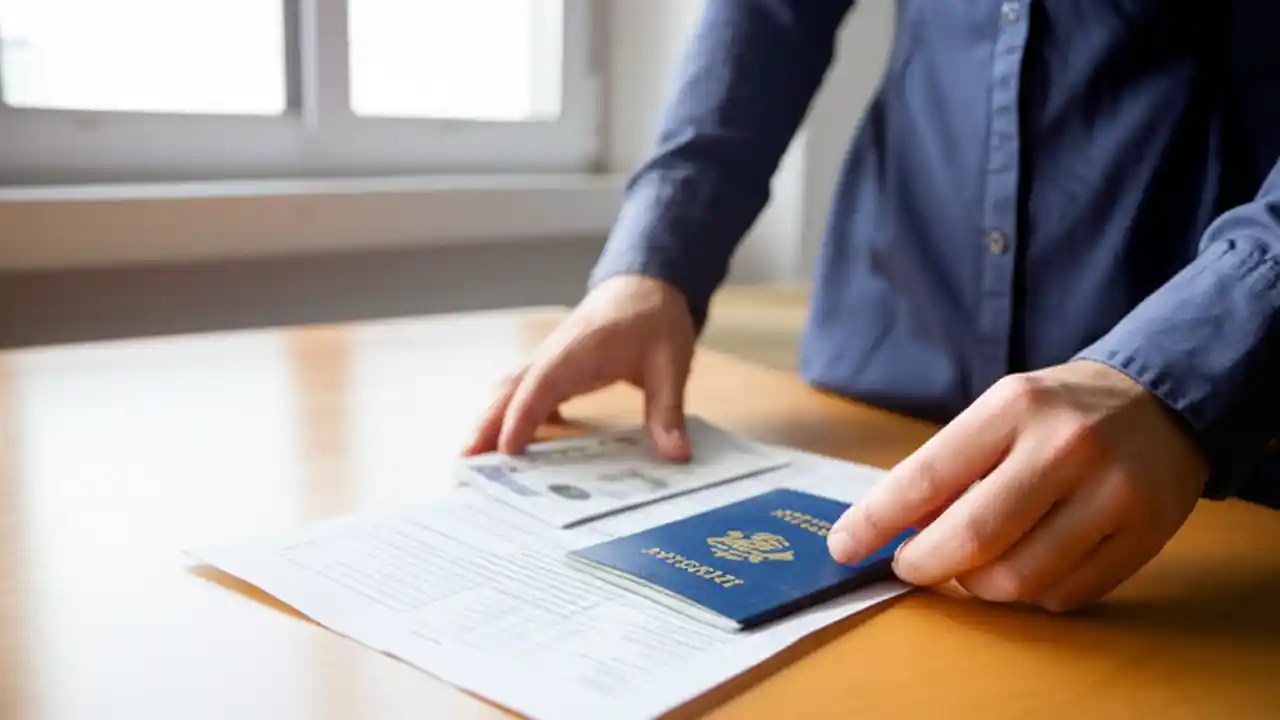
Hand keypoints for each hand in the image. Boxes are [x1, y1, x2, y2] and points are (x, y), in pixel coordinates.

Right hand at [463, 274, 696, 459]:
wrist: (647, 282)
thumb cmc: (655, 317)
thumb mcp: (671, 363)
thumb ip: (668, 410)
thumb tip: (676, 454)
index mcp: (579, 350)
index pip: (543, 385)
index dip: (523, 417)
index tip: (507, 448)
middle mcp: (555, 354)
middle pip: (513, 389)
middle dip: (488, 422)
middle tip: (466, 459)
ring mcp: (551, 359)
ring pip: (513, 390)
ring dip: (492, 418)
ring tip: (474, 455)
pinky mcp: (556, 366)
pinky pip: (527, 390)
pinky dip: (514, 413)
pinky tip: (517, 444)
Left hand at [827, 360, 1207, 611]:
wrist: (1165, 401)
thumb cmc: (1058, 412)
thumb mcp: (999, 413)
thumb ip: (949, 468)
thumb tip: (889, 529)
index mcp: (1014, 407)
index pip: (927, 477)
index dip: (877, 520)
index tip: (844, 545)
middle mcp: (1064, 448)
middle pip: (973, 538)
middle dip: (924, 565)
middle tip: (908, 566)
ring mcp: (1111, 494)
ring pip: (1018, 579)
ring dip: (977, 587)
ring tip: (971, 566)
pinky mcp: (1145, 536)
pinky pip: (1065, 595)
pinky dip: (1030, 594)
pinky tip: (1027, 565)